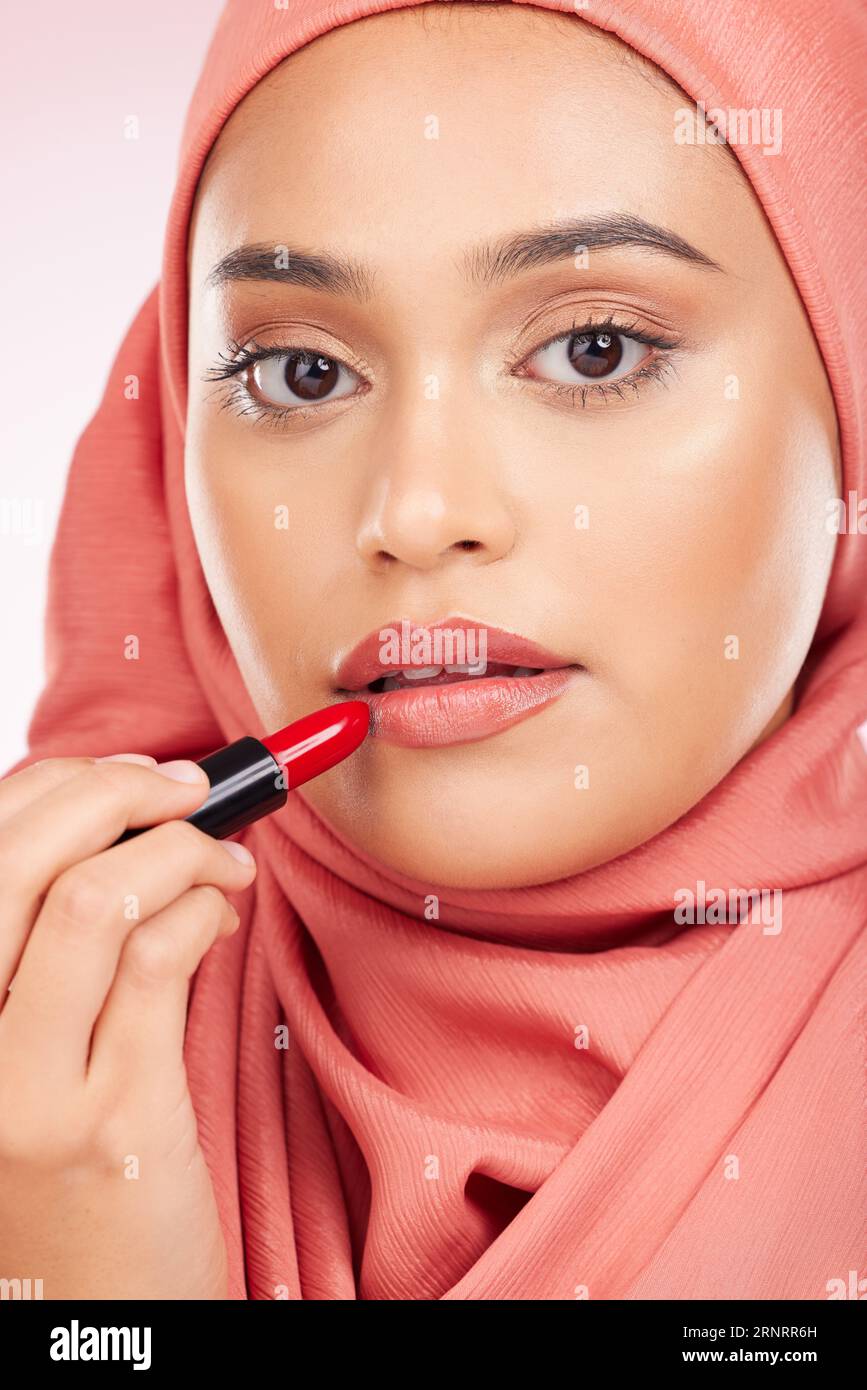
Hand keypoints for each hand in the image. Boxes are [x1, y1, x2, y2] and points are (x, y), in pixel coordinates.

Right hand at [0, 752, 255, 1298]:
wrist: (94, 1312)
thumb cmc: (63, 1166)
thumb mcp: (23, 1048)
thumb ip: (44, 946)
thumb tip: (122, 814)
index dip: (63, 785)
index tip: (133, 775)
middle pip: (27, 855)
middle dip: (124, 793)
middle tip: (190, 794)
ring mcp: (23, 1086)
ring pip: (97, 897)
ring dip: (182, 852)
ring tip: (225, 866)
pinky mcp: (109, 1117)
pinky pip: (158, 963)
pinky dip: (204, 911)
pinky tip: (222, 920)